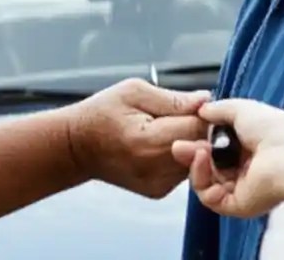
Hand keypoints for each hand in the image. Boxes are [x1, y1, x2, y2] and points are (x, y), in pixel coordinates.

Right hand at [65, 78, 209, 197]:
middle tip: (176, 114)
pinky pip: (184, 171)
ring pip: (196, 160)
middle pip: (202, 147)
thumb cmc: (102, 113)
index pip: (199, 128)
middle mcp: (156, 168)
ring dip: (190, 143)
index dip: (202, 113)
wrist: (78, 147)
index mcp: (149, 140)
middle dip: (197, 128)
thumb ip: (173, 99)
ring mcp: (158, 184)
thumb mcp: (134, 91)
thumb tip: (206, 100)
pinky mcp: (158, 191)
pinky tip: (159, 146)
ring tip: (163, 129)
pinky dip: (180, 157)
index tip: (191, 104)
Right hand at [171, 99, 283, 217]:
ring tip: (194, 151)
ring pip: (205, 182)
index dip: (199, 140)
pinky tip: (202, 162)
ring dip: (195, 166)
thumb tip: (202, 109)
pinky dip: (201, 181)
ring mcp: (242, 188)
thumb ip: (218, 109)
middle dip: (191, 154)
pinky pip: (210, 198)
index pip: (216, 147)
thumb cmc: (274, 130)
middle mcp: (246, 168)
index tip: (186, 131)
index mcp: (250, 146)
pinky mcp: (238, 205)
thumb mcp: (241, 109)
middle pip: (208, 166)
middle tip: (179, 145)